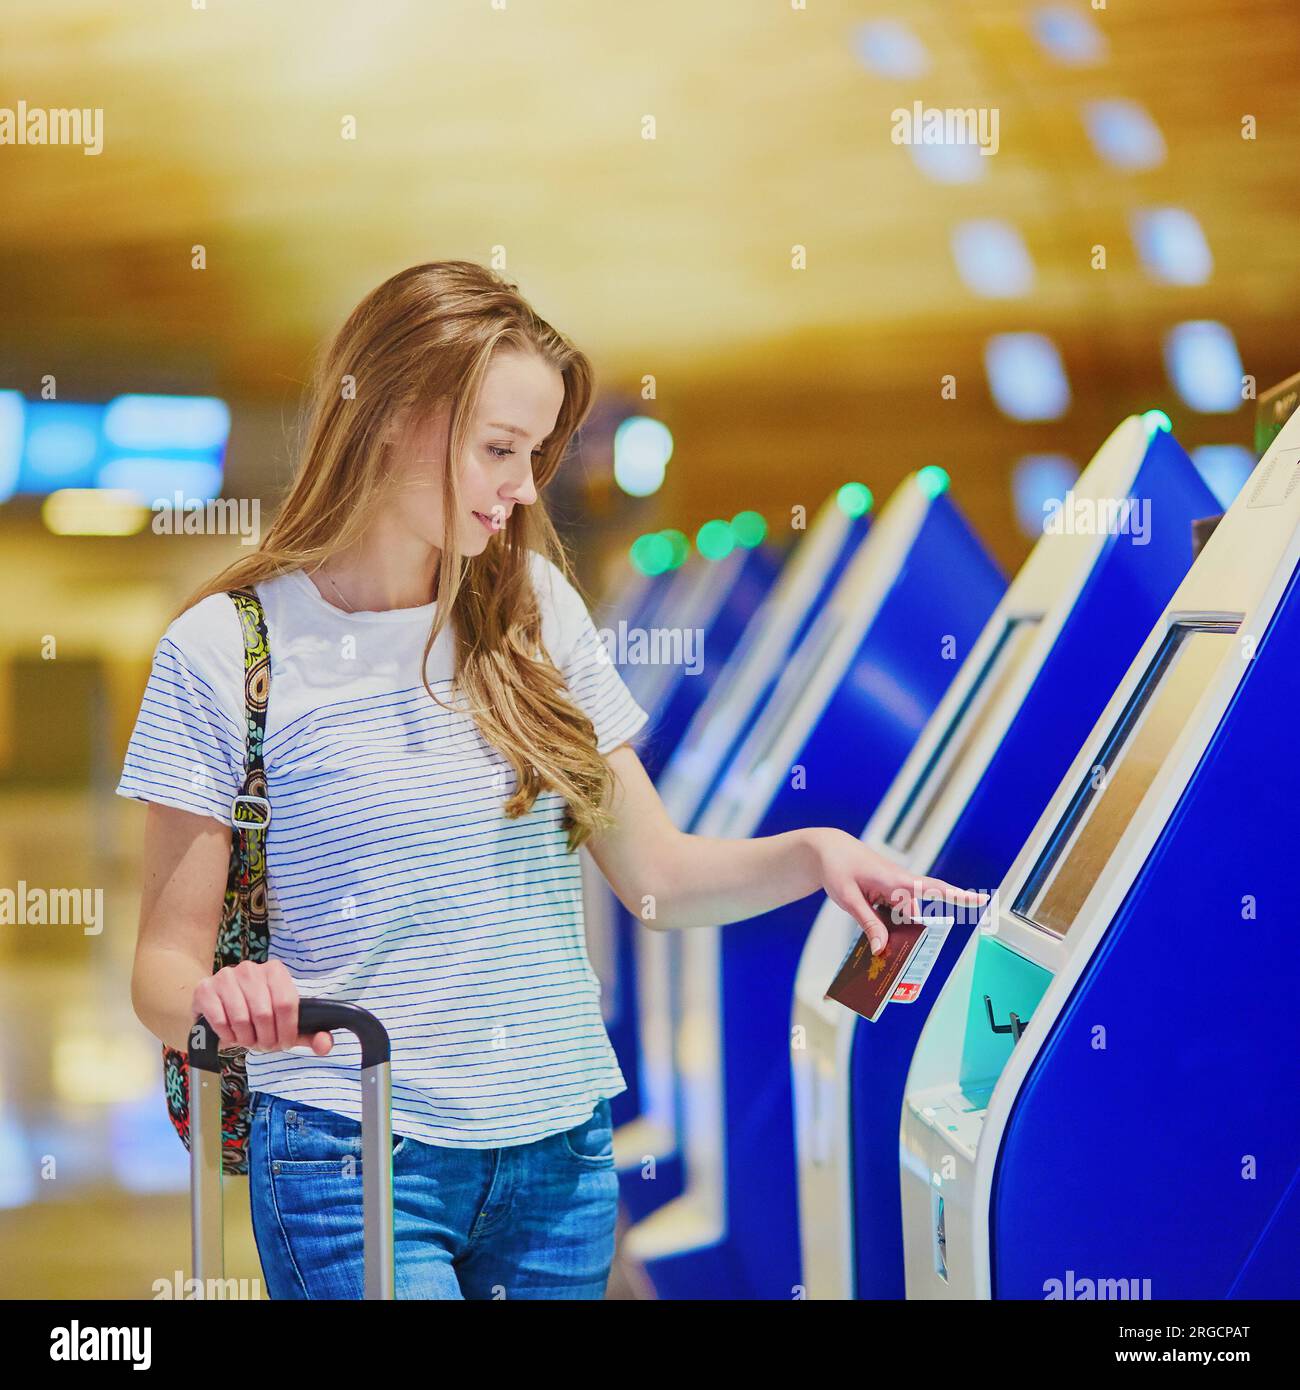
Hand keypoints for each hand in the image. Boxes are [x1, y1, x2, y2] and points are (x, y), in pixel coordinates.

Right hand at [191, 959, 333, 1055]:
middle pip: (264, 1013)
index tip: (283, 1044)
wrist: (218, 1008)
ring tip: (247, 1039)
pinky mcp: (205, 989)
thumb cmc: (256, 1015)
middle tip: (263, 1045)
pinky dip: (227, 1035)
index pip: (286, 1004)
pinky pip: (219, 1020)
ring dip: (246, 1038)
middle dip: (265, 1038)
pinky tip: (230, 1034)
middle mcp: (251, 969)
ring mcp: (226, 976)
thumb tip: (325, 1044)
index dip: (286, 1031)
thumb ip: (310, 1035)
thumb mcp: (285, 1023)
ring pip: (241, 1018)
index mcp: (275, 971)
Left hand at [809, 827, 987, 955]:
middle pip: (915, 917)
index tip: (982, 900)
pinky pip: (895, 914)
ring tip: (880, 951)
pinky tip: (875, 938)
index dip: (959, 896)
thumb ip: (867, 922)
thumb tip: (882, 948)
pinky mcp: (888, 893)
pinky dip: (888, 925)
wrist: (829, 849)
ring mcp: (895, 888)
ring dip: (895, 932)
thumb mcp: (849, 898)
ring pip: (904, 918)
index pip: (935, 889)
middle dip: (910, 937)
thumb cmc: (838, 867)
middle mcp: (901, 883)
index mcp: (896, 880)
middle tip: (895, 958)